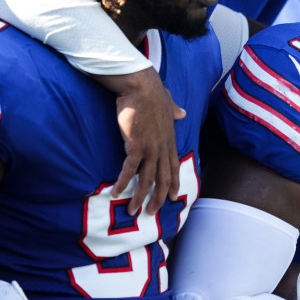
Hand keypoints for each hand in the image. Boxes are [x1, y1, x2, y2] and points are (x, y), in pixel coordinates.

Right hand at [100, 68, 185, 214]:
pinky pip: (129, 170)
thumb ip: (175, 111)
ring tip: (132, 211)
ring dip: (139, 197)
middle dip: (157, 198)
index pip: (174, 166)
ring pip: (146, 179)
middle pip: (162, 178)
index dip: (173, 183)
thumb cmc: (152, 93)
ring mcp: (150, 148)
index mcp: (170, 139)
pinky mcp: (135, 146)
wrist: (141, 86)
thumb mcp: (168, 103)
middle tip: (151, 213)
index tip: (172, 197)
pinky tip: (116, 193)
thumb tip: (183, 112)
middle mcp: (162, 147)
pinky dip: (122, 183)